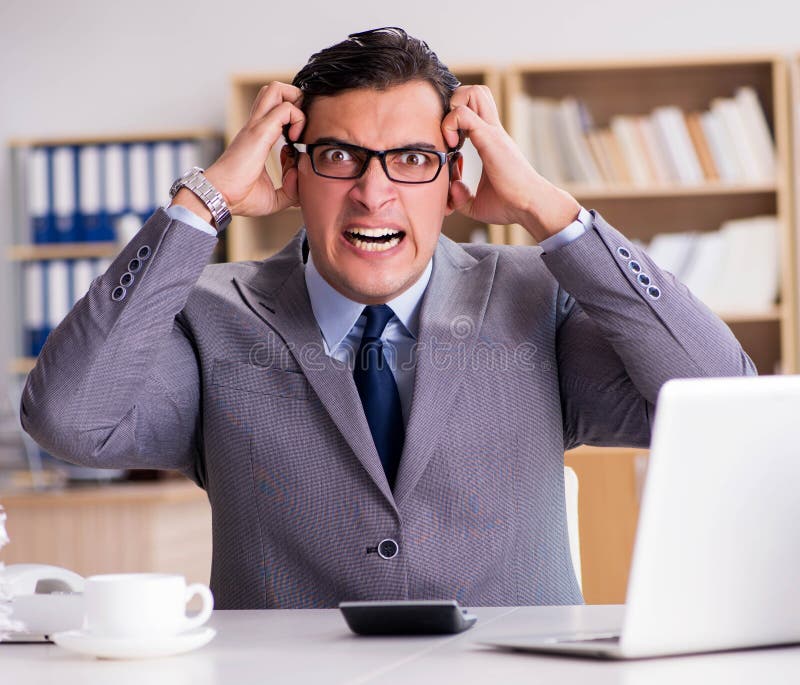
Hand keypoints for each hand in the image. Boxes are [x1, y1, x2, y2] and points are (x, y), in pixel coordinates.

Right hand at [191, 82, 304, 218]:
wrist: (220, 197)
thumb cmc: (240, 198)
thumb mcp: (274, 198)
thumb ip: (291, 190)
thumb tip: (301, 177)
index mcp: (257, 137)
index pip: (276, 110)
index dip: (293, 122)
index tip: (296, 148)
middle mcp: (256, 126)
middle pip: (274, 89)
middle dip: (295, 99)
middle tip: (300, 127)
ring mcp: (256, 126)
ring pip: (276, 89)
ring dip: (294, 102)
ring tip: (297, 130)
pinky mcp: (259, 131)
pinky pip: (285, 109)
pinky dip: (297, 119)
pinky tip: (295, 141)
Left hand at [441, 85, 579, 241]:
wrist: (530, 206)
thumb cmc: (509, 205)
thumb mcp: (475, 203)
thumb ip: (459, 196)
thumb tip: (450, 188)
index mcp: (490, 140)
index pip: (473, 109)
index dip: (455, 119)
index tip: (450, 145)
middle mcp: (492, 131)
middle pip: (475, 91)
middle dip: (454, 102)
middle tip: (450, 132)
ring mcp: (492, 132)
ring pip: (472, 92)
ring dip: (454, 107)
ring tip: (451, 135)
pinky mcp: (490, 138)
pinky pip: (463, 114)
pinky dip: (450, 124)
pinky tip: (452, 146)